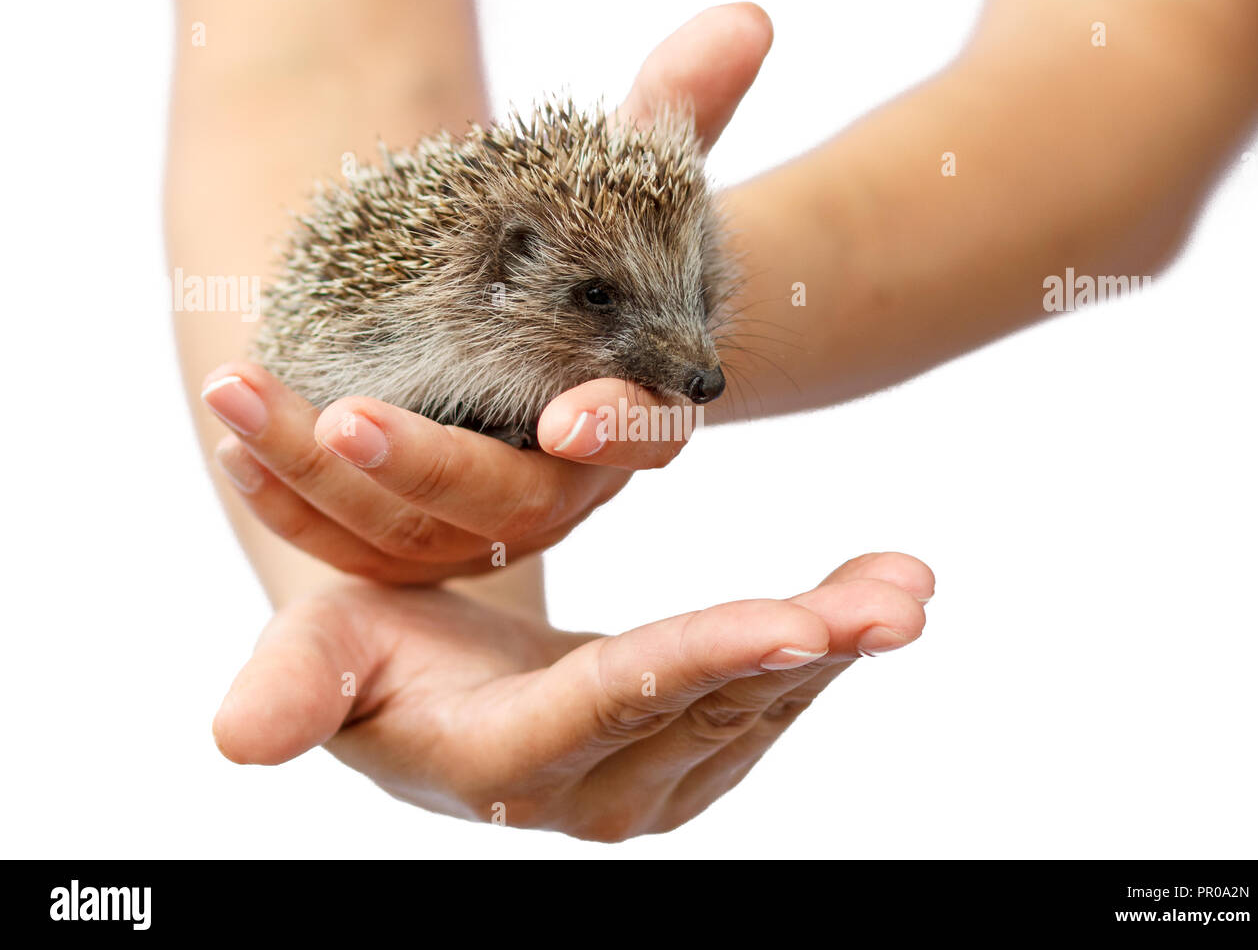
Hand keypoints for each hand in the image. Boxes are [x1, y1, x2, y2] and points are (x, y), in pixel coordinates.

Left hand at [201, 4, 774, 583]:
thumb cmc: (597, 254)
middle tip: (349, 418)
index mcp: (636, 407)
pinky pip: (356, 545)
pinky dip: (295, 504)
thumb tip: (747, 20)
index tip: (567, 419)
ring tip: (236, 393)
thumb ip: (678, 117)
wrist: (550, 323)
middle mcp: (565, 479)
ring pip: (411, 531)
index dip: (616, 428)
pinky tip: (235, 445)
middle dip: (427, 464)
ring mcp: (486, 512)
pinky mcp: (418, 525)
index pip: (643, 432)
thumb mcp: (632, 183)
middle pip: (509, 501)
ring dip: (319, 476)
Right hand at [213, 551, 932, 840]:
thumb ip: (294, 689)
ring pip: (757, 704)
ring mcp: (652, 778)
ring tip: (909, 582)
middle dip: (808, 647)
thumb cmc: (371, 653)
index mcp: (507, 756)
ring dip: (837, 643)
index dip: (698, 663)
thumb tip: (236, 741)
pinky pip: (765, 700)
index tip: (792, 620)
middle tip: (902, 600)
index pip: (614, 703)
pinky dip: (823, 648)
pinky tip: (877, 594)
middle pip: (713, 704)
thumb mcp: (320, 657)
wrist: (424, 685)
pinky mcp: (687, 755)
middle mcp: (594, 786)